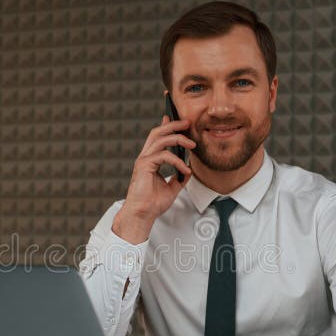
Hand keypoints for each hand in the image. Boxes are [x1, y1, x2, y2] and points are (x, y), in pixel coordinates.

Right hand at [112, 116, 194, 243]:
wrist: (142, 214)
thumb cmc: (152, 204)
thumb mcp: (172, 189)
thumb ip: (179, 178)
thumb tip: (188, 171)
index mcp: (150, 160)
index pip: (158, 138)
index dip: (167, 126)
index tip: (178, 120)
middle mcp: (145, 158)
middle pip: (158, 132)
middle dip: (173, 125)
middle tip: (187, 123)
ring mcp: (144, 160)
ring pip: (161, 139)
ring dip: (179, 139)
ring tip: (192, 145)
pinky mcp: (144, 165)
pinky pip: (164, 156)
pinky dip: (177, 161)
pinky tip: (184, 170)